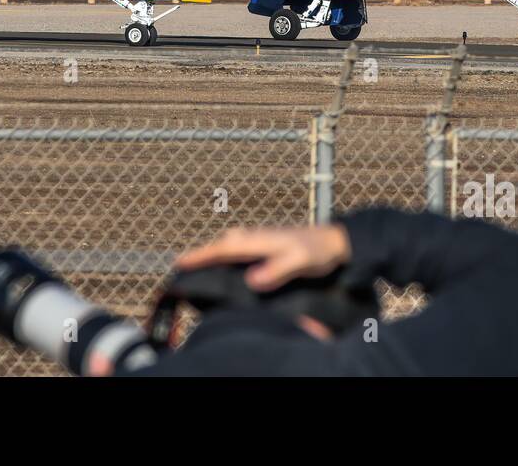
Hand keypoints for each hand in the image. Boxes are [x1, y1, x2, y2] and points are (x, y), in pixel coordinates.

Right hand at [174, 223, 350, 291]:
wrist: (337, 240)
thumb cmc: (318, 252)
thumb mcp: (299, 262)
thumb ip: (277, 271)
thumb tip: (252, 280)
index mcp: (260, 240)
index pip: (224, 248)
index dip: (202, 255)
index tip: (181, 262)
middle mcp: (257, 236)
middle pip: (223, 243)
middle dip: (202, 253)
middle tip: (182, 265)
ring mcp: (262, 238)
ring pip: (231, 243)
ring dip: (214, 251)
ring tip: (199, 264)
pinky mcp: (268, 242)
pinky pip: (240, 246)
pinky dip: (227, 252)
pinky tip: (229, 262)